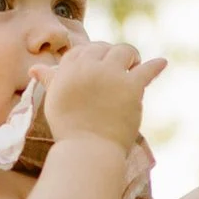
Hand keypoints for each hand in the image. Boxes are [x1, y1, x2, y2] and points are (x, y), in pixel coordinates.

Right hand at [42, 37, 165, 151]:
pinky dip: (156, 66)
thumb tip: (35, 68)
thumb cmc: (69, 129)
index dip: (90, 56)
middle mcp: (89, 67)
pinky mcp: (131, 87)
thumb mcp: (55, 100)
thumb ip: (50, 80)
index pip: (82, 51)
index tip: (97, 65)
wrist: (87, 150)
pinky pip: (147, 70)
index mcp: (69, 69)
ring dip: (129, 56)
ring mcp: (111, 75)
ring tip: (133, 65)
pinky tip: (163, 63)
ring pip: (124, 51)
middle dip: (109, 55)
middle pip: (103, 48)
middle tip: (116, 67)